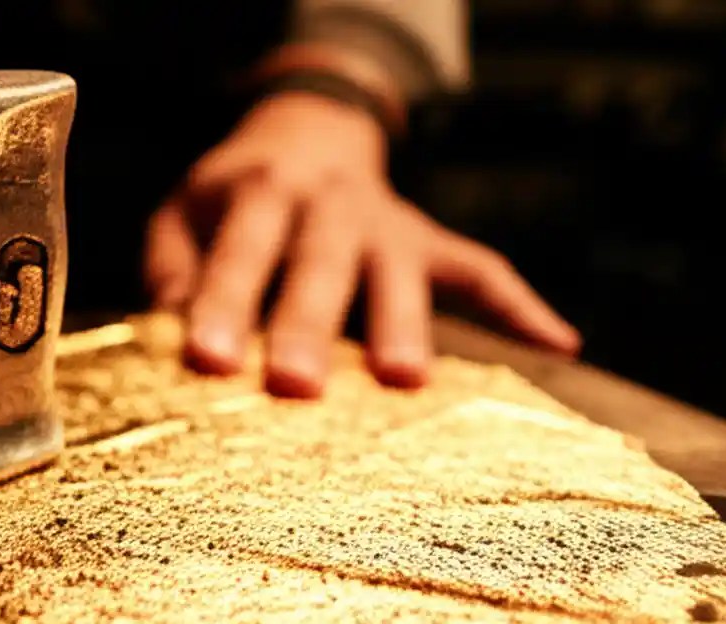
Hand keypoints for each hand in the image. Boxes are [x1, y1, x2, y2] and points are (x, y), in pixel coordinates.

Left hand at [145, 93, 579, 396]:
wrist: (307, 134)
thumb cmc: (234, 198)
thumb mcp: (186, 213)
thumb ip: (173, 264)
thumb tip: (166, 318)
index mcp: (262, 192)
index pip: (241, 251)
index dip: (223, 304)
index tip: (209, 361)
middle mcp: (331, 204)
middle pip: (321, 264)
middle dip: (309, 324)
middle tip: (295, 387)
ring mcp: (388, 224)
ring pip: (402, 272)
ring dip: (403, 323)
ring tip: (405, 381)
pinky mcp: (431, 242)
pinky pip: (482, 270)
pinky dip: (522, 305)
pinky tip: (560, 347)